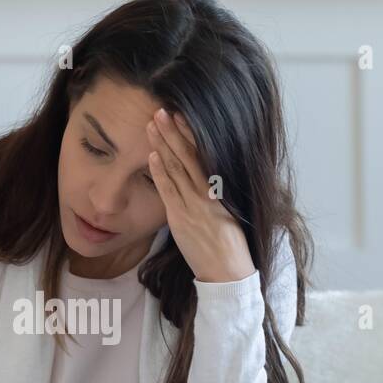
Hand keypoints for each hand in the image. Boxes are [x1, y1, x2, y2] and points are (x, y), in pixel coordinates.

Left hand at [147, 108, 254, 283]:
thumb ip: (216, 191)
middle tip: (161, 111)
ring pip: (175, 169)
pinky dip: (160, 172)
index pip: (203, 154)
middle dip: (173, 132)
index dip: (190, 134)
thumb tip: (207, 174)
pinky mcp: (180, 219)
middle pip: (187, 156)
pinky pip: (168, 191)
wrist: (227, 272)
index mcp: (220, 189)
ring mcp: (192, 205)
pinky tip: (152, 156)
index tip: (180, 115)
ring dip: (163, 145)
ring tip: (152, 125)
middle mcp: (206, 193)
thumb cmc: (230, 244)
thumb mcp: (228, 211)